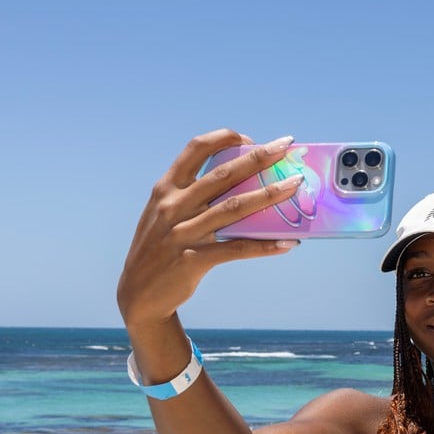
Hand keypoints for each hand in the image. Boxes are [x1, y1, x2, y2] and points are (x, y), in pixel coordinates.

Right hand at [117, 129, 304, 328]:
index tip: (251, 140)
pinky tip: (288, 243)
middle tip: (285, 145)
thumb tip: (240, 183)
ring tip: (295, 185)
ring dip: (269, 195)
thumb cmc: (161, 248)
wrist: (138, 294)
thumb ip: (191, 196)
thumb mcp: (165, 214)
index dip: (225, 139)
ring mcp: (183, 233)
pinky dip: (265, 246)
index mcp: (166, 188)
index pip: (196, 149)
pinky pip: (236, 249)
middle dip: (258, 157)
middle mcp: (173, 205)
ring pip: (234, 208)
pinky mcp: (193, 260)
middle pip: (223, 174)